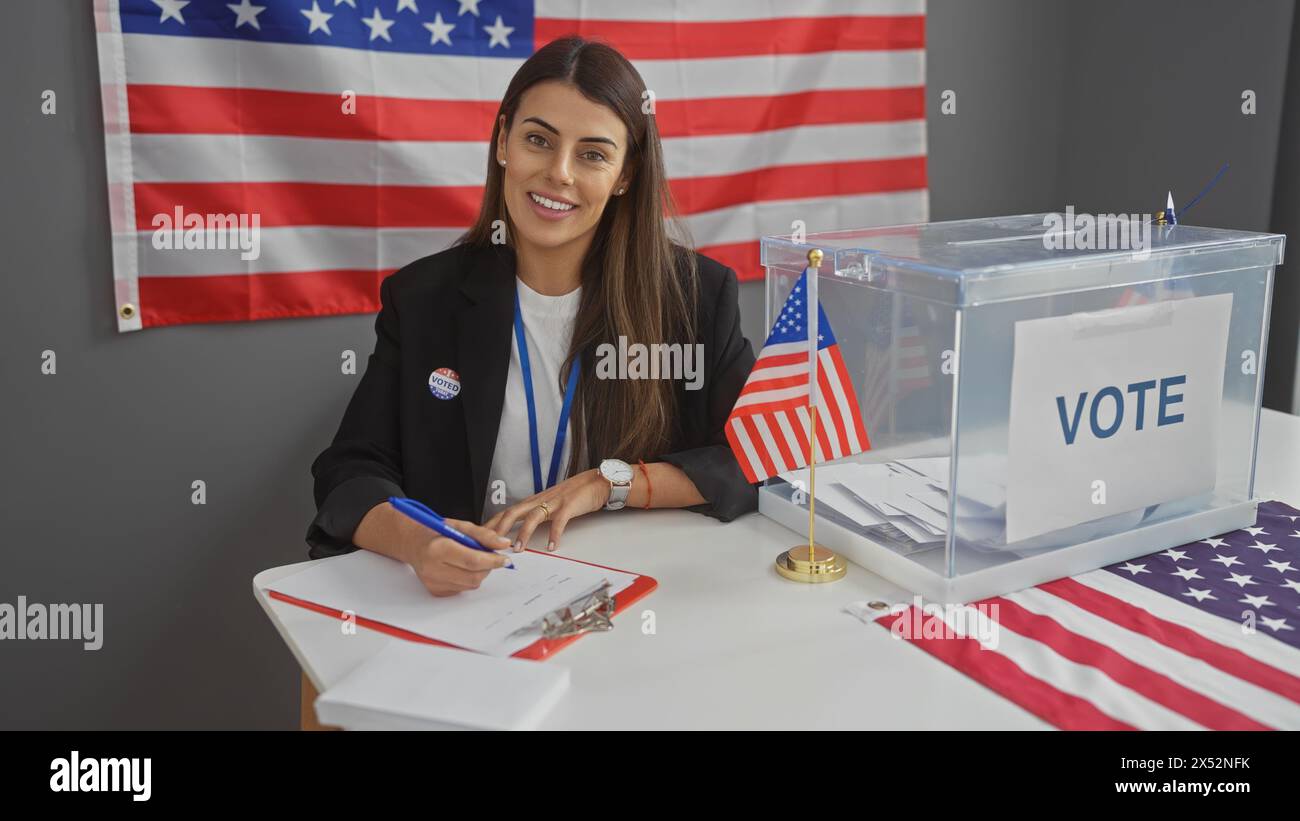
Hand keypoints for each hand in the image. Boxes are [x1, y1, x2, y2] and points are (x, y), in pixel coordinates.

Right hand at [407, 519, 513, 596]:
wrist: (414, 544)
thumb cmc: (436, 532)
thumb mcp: (460, 526)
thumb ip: (483, 535)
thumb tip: (503, 544)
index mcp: (438, 548)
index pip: (472, 561)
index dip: (493, 561)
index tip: (505, 559)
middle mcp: (432, 568)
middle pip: (473, 576)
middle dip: (488, 567)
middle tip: (491, 557)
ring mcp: (433, 582)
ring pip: (470, 585)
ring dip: (479, 573)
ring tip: (473, 559)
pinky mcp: (436, 591)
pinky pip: (462, 589)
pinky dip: (468, 579)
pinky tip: (461, 567)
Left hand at [484, 468, 610, 552]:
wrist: (596, 481)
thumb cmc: (574, 495)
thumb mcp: (550, 504)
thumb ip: (537, 515)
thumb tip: (523, 531)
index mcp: (534, 501)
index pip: (507, 512)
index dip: (493, 523)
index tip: (480, 537)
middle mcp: (540, 500)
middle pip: (513, 512)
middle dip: (499, 528)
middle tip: (490, 544)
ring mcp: (554, 502)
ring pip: (533, 516)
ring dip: (523, 533)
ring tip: (518, 549)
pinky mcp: (569, 506)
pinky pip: (560, 521)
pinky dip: (555, 534)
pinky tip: (552, 546)